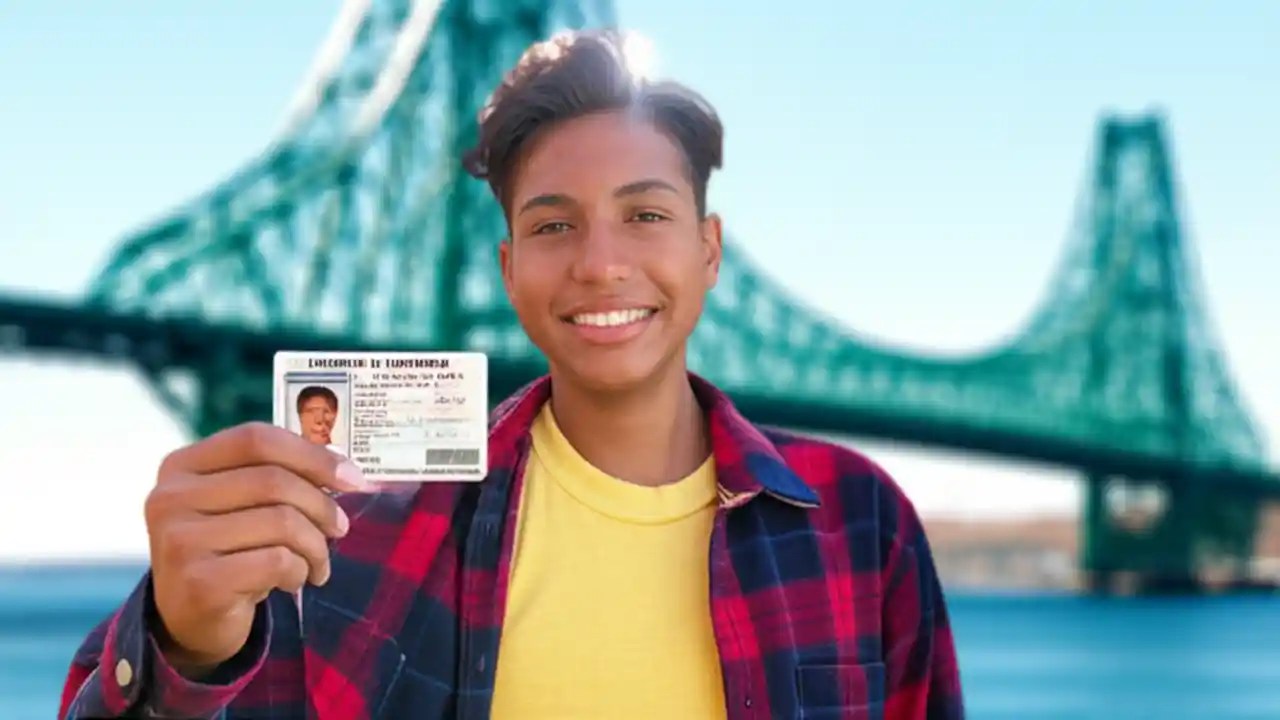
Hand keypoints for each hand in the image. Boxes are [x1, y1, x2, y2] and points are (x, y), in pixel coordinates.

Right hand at [143, 422, 367, 675]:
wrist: (189, 619)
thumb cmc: (227, 551)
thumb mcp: (241, 505)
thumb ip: (276, 476)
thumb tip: (344, 467)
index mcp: (182, 466)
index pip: (256, 439)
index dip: (311, 454)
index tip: (352, 477)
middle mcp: (171, 498)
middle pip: (274, 481)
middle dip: (322, 506)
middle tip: (340, 528)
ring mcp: (180, 540)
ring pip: (282, 523)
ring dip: (316, 546)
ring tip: (317, 563)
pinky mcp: (199, 582)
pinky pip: (278, 561)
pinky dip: (299, 571)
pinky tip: (292, 581)